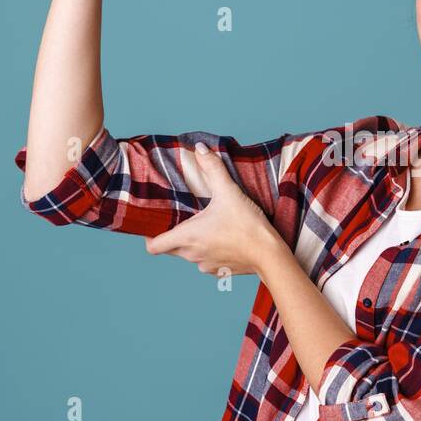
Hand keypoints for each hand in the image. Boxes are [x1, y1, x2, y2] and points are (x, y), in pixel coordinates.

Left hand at [144, 142, 282, 276]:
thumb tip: (199, 149)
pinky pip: (207, 262)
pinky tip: (223, 239)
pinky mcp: (220, 271)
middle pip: (171, 249)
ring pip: (190, 255)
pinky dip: (210, 252)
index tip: (156, 224)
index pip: (153, 245)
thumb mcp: (229, 192)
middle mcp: (192, 255)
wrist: (269, 254)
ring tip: (206, 227)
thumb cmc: (247, 226)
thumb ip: (212, 168)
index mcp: (187, 237)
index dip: (150, 235)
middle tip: (183, 218)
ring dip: (194, 243)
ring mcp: (205, 265)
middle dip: (174, 234)